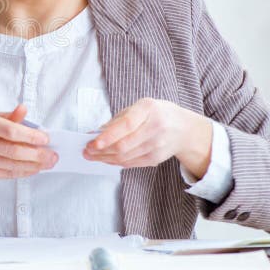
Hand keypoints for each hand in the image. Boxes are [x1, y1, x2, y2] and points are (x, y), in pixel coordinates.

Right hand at [0, 104, 58, 209]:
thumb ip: (6, 116)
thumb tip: (25, 110)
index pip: (10, 131)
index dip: (30, 136)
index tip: (45, 138)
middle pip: (14, 151)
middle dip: (37, 154)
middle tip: (53, 154)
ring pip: (13, 165)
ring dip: (34, 165)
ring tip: (48, 163)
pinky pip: (7, 174)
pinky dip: (23, 172)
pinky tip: (34, 169)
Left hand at [82, 98, 212, 177]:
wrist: (183, 128)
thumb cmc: (156, 114)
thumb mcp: (139, 107)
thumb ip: (119, 119)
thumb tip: (96, 133)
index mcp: (149, 109)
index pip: (126, 125)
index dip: (108, 136)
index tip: (93, 142)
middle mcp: (155, 128)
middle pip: (124, 145)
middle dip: (101, 150)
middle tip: (86, 150)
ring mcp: (157, 146)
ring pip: (125, 157)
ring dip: (105, 158)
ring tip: (91, 156)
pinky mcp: (156, 159)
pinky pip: (131, 163)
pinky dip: (115, 162)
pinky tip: (105, 159)